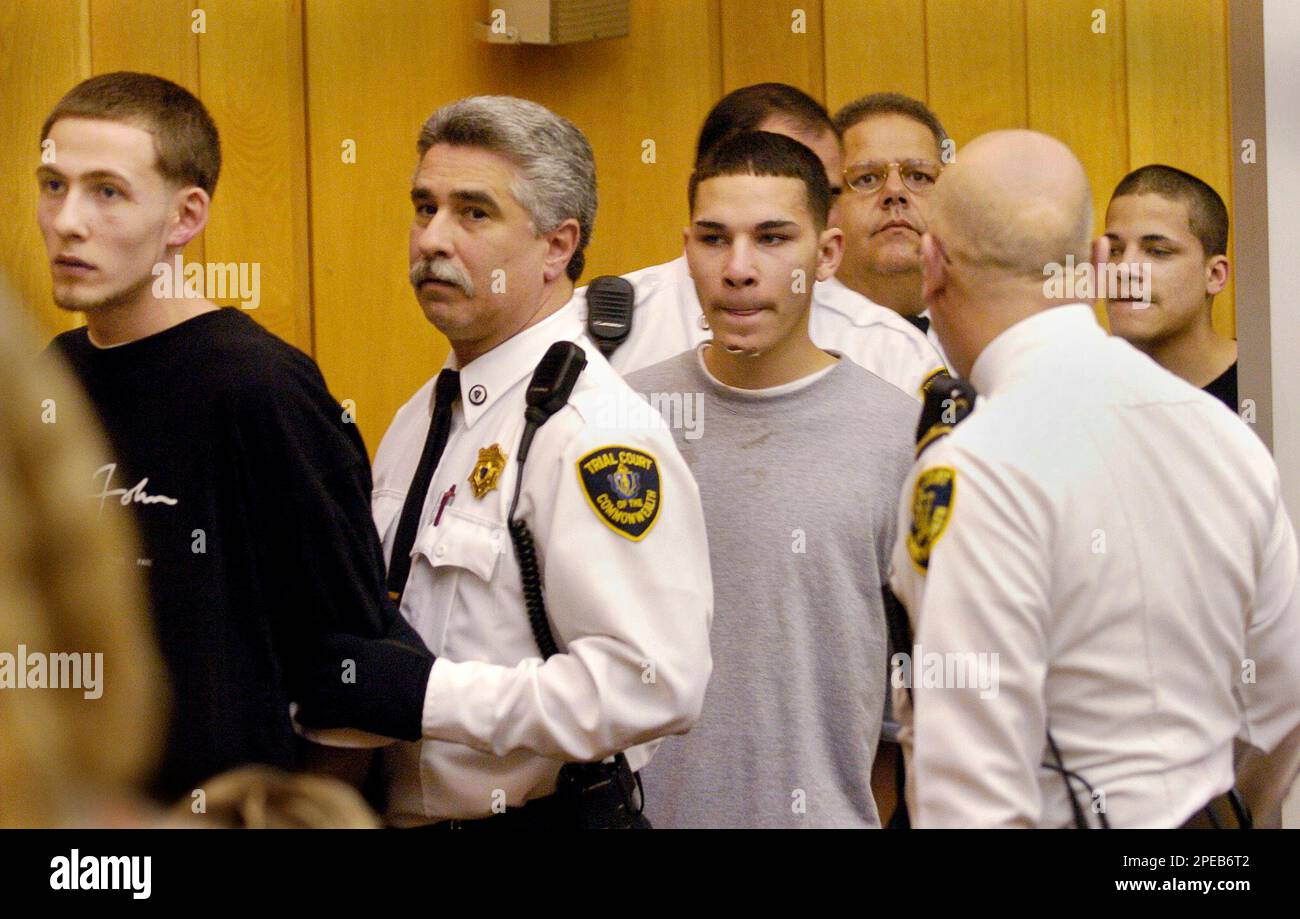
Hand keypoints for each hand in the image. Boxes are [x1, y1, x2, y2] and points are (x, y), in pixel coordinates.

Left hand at [296, 621, 433, 741]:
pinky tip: (302, 713)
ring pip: (309, 692)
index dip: (312, 644)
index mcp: (357, 648)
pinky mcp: (349, 716)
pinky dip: (306, 715)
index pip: (320, 642)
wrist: (430, 698)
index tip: (309, 645)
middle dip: (302, 668)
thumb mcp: (402, 634)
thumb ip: (386, 612)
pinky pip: (317, 716)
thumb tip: (379, 591)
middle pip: (309, 668)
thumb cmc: (418, 664)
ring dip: (301, 691)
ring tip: (298, 690)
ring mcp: (346, 695)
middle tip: (297, 669)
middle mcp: (346, 670)